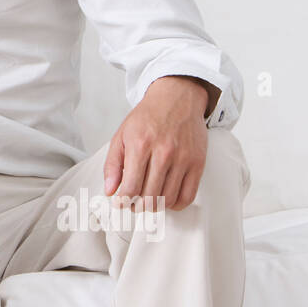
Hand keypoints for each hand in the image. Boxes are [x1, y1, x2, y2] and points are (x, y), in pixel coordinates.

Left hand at [103, 76, 209, 211]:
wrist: (177, 99)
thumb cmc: (147, 117)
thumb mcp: (121, 135)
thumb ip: (112, 164)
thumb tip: (110, 190)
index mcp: (140, 145)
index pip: (131, 187)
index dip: (123, 201)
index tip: (120, 203)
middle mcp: (163, 153)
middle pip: (149, 196)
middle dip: (137, 206)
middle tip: (133, 203)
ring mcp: (183, 159)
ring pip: (167, 199)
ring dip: (155, 206)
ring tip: (147, 201)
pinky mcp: (197, 163)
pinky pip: (188, 195)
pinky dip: (176, 204)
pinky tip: (167, 200)